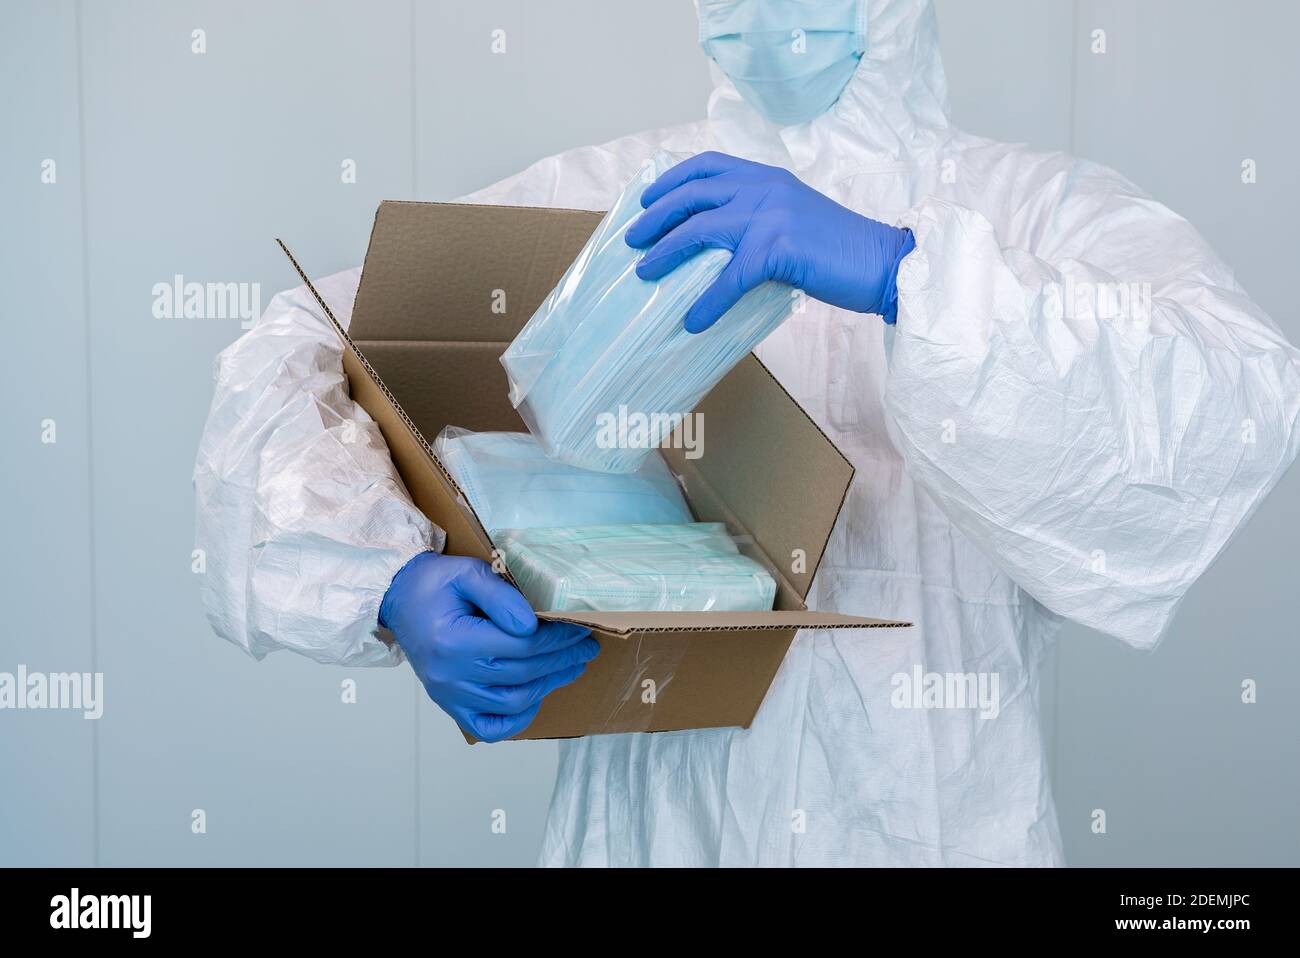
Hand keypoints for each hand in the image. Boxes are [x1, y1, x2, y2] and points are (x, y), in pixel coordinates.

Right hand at [380, 552, 598, 741]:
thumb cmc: (435, 585)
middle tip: (586, 647)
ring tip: (572, 667)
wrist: (400, 599)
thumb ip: (501, 596)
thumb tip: (533, 624)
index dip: (556, 639)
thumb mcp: (467, 573)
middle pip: (522, 674)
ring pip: (512, 701)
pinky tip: (536, 698)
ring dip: (548, 685)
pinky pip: (489, 728)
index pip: (521, 645)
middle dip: (561, 660)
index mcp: (454, 641)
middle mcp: (450, 675)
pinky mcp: (450, 705)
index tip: (579, 628)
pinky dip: (517, 719)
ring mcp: (449, 695)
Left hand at [626, 151, 914, 330]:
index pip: (707, 166)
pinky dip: (707, 302)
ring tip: (644, 272)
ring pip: (700, 229)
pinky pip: (728, 278)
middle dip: (656, 216)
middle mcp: (764, 187)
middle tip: (632, 238)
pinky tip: (692, 320)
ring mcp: (770, 215)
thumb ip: (758, 220)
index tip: (646, 199)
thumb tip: (716, 248)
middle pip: (693, 194)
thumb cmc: (839, 249)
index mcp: (767, 177)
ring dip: (665, 252)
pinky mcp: (777, 248)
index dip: (671, 181)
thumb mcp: (793, 219)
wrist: (881, 262)